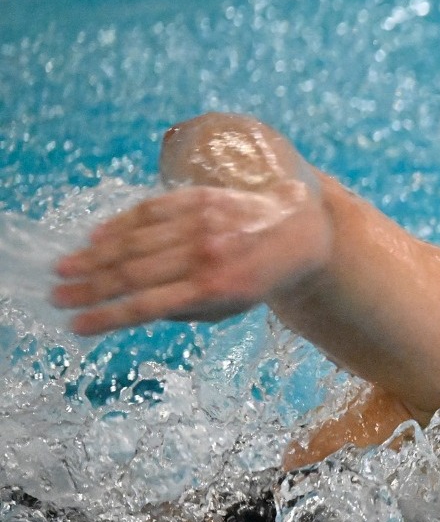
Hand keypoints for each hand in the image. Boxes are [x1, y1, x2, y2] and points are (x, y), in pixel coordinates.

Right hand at [51, 180, 331, 335]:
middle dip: (88, 288)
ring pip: (135, 240)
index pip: (146, 306)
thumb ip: (183, 309)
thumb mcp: (229, 308)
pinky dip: (120, 223)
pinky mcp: (201, 197)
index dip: (106, 317)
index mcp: (213, 289)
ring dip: (94, 256)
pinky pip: (151, 210)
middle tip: (57, 295)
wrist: (301, 232)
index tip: (75, 324)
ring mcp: (202, 224)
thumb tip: (131, 308)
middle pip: (132, 273)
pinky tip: (95, 236)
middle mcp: (205, 255)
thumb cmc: (258, 278)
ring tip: (65, 268)